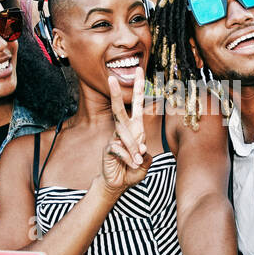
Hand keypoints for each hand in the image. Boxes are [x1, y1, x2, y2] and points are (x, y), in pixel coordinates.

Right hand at [100, 68, 147, 193]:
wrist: (118, 183)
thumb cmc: (132, 170)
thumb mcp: (145, 163)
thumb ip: (145, 156)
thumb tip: (141, 150)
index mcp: (136, 128)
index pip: (137, 105)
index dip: (138, 89)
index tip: (139, 71)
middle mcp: (124, 130)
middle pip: (119, 109)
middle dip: (115, 94)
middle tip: (111, 78)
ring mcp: (114, 138)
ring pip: (124, 135)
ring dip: (134, 149)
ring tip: (137, 161)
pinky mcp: (108, 148)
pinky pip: (119, 149)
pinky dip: (127, 158)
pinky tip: (129, 165)